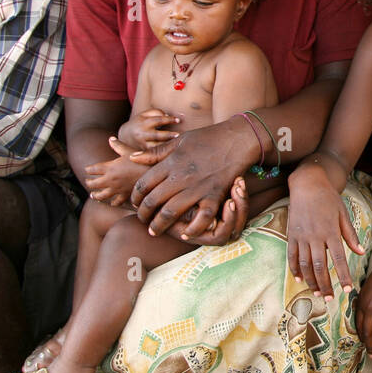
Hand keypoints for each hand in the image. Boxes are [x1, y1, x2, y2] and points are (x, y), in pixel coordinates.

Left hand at [84, 137, 147, 206]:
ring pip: (101, 195)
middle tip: (87, 182)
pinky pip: (116, 202)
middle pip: (94, 184)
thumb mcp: (129, 151)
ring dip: (96, 195)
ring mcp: (117, 189)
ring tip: (93, 195)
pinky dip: (113, 203)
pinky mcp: (125, 196)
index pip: (93, 169)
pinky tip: (112, 203)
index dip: (88, 169)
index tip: (87, 169)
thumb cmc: (141, 160)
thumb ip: (118, 146)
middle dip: (89, 183)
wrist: (153, 174)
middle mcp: (110, 180)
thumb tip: (111, 139)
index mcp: (109, 167)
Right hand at [120, 109, 180, 148]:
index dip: (169, 119)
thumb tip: (168, 116)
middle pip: (157, 135)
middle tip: (178, 135)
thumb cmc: (139, 122)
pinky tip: (171, 150)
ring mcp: (143, 144)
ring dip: (166, 146)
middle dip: (168, 135)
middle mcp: (142, 134)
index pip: (158, 120)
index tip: (178, 120)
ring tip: (177, 144)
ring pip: (156, 146)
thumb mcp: (145, 114)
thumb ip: (157, 112)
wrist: (125, 135)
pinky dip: (163, 151)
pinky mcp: (144, 151)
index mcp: (143, 122)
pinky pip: (155, 152)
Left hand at [128, 118, 258, 236]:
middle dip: (143, 214)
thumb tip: (133, 158)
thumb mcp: (180, 140)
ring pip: (171, 213)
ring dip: (159, 225)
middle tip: (142, 220)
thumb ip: (156, 152)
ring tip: (155, 231)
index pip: (144, 184)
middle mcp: (181, 177)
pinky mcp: (215, 195)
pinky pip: (202, 218)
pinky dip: (193, 229)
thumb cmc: (208, 137)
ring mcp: (198, 187)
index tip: (135, 202)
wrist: (238, 138)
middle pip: (153, 201)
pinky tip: (185, 234)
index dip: (135, 196)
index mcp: (171, 163)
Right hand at [287, 168, 365, 295]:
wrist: (307, 184)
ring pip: (305, 265)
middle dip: (325, 285)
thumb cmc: (328, 199)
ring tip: (317, 293)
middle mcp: (315, 236)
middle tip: (330, 299)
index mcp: (331, 232)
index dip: (343, 275)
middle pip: (320, 267)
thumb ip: (351, 235)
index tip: (347, 289)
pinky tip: (299, 279)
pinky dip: (295, 269)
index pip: (339, 259)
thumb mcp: (343, 214)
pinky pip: (292, 256)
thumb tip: (361, 252)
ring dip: (311, 281)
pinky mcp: (291, 235)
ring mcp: (301, 236)